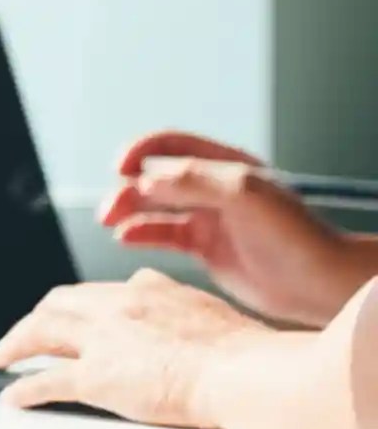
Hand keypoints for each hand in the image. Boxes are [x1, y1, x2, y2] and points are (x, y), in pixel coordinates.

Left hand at [0, 269, 271, 427]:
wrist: (244, 371)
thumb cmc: (243, 352)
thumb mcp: (206, 308)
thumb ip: (178, 304)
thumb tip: (171, 302)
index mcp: (145, 290)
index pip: (96, 292)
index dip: (74, 305)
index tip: (65, 313)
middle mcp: (116, 307)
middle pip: (58, 305)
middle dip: (36, 318)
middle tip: (24, 334)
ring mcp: (103, 341)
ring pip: (41, 333)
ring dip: (15, 344)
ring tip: (1, 358)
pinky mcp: (96, 377)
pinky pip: (47, 381)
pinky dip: (24, 389)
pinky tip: (13, 397)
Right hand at [101, 131, 357, 326]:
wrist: (318, 283)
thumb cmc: (294, 235)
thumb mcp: (244, 194)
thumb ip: (193, 180)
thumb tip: (145, 179)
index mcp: (225, 164)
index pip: (171, 145)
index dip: (141, 151)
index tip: (120, 168)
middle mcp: (212, 188)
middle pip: (155, 178)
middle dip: (127, 188)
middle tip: (110, 209)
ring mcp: (207, 217)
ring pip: (153, 207)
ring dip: (128, 211)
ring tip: (111, 223)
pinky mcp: (204, 247)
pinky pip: (162, 235)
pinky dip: (139, 235)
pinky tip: (125, 239)